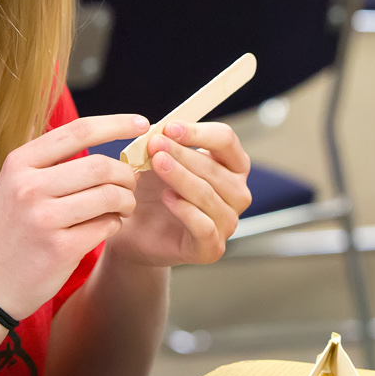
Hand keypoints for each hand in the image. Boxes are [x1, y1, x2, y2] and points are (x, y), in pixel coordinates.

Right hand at [0, 114, 145, 318]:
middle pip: (101, 165)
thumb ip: (53, 163)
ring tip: (122, 207)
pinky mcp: (60, 248)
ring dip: (126, 201)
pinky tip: (107, 227)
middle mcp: (28, 187)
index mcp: (20, 163)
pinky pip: (107, 226)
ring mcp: (43, 218)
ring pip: (109, 196)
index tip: (142, 124)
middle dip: (126, 174)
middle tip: (131, 184)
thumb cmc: (12, 228)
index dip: (116, 124)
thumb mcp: (17, 184)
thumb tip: (111, 141)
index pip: (78, 131)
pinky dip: (115, 224)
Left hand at [106, 120, 252, 268]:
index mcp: (232, 165)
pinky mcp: (212, 247)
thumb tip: (160, 130)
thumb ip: (165, 145)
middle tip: (155, 145)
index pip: (225, 140)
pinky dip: (185, 210)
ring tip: (157, 164)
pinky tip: (167, 198)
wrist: (137, 233)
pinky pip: (204, 226)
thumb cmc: (154, 191)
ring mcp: (228, 222)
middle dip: (182, 154)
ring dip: (181, 177)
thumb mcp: (159, 161)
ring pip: (208, 195)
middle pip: (214, 168)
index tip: (169, 128)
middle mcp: (237, 193)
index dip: (198, 132)